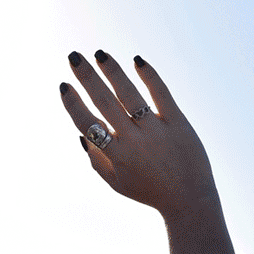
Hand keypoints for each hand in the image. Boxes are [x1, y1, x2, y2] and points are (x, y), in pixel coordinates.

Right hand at [60, 51, 220, 221]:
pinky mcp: (178, 122)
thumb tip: (81, 134)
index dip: (73, 104)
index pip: (87, 123)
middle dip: (87, 77)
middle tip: (73, 57)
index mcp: (116, 155)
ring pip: (130, 94)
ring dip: (113, 71)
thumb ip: (96, 160)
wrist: (189, 200)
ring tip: (99, 53)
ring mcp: (156, 129)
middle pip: (105, 102)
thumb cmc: (149, 191)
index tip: (64, 85)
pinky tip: (137, 60)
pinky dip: (149, 75)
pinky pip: (161, 93)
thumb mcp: (117, 183)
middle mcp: (134, 139)